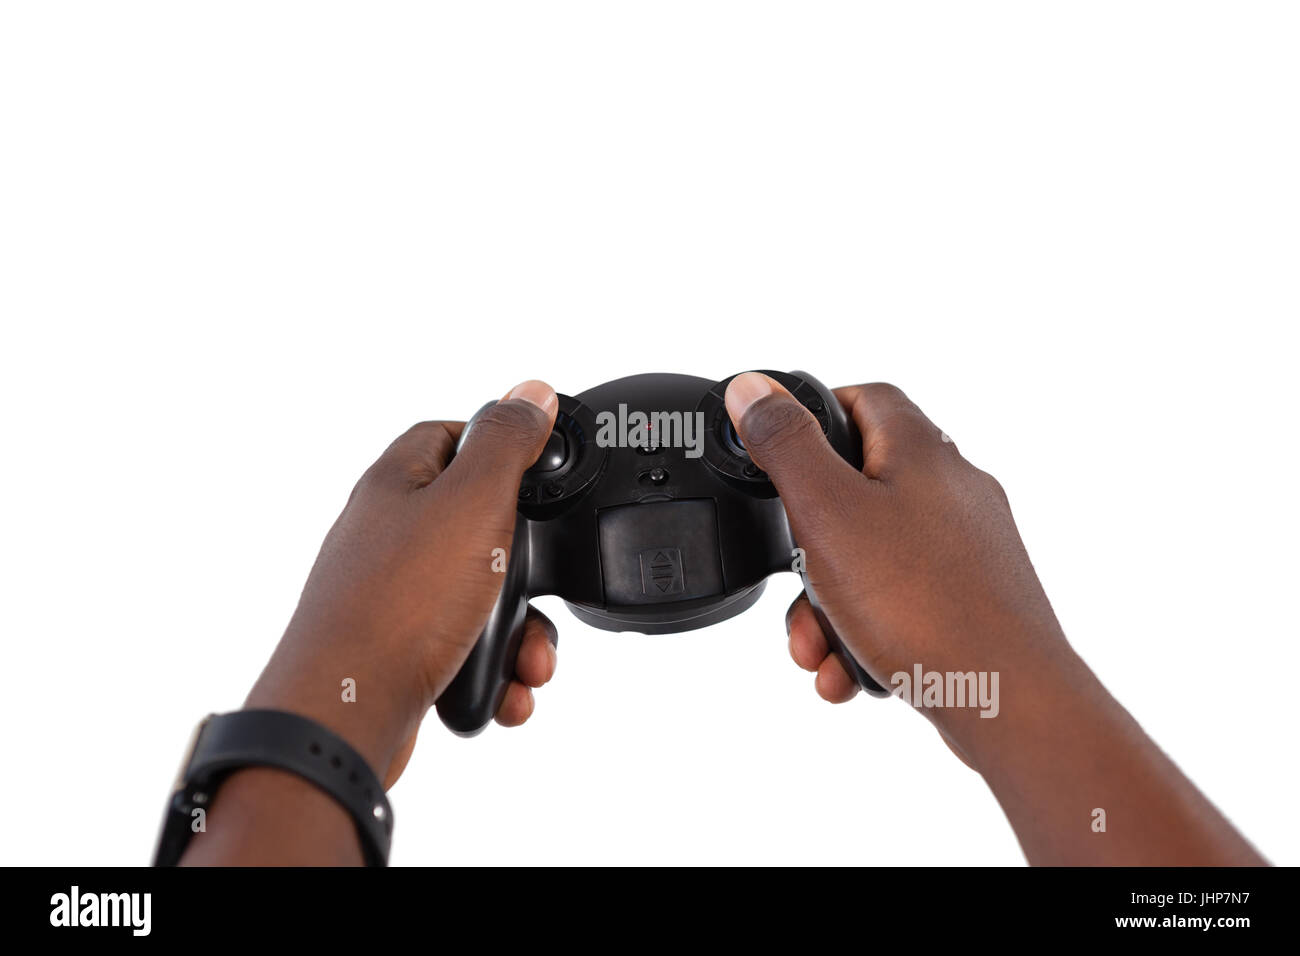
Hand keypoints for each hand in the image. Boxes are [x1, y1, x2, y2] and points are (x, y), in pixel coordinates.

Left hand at [245, 380, 562, 786]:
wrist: (347, 711)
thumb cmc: (398, 606)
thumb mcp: (471, 503)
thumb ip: (505, 444)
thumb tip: (529, 392)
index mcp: (397, 484)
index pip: (449, 435)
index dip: (498, 445)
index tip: (538, 468)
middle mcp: (388, 535)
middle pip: (477, 526)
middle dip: (526, 567)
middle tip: (542, 587)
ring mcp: (391, 595)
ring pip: (478, 598)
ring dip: (519, 631)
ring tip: (530, 659)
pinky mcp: (398, 650)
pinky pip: (463, 649)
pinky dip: (494, 670)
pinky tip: (503, 689)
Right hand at [723, 372, 1264, 864]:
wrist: (1008, 700)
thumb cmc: (927, 605)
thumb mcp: (828, 512)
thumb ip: (786, 445)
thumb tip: (753, 389)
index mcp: (923, 451)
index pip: (865, 398)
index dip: (815, 414)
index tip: (779, 448)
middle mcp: (953, 491)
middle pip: (858, 492)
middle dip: (808, 549)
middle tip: (791, 583)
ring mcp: (969, 548)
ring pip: (874, 559)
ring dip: (830, 605)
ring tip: (816, 647)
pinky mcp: (975, 600)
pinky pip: (901, 604)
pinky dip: (866, 633)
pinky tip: (849, 669)